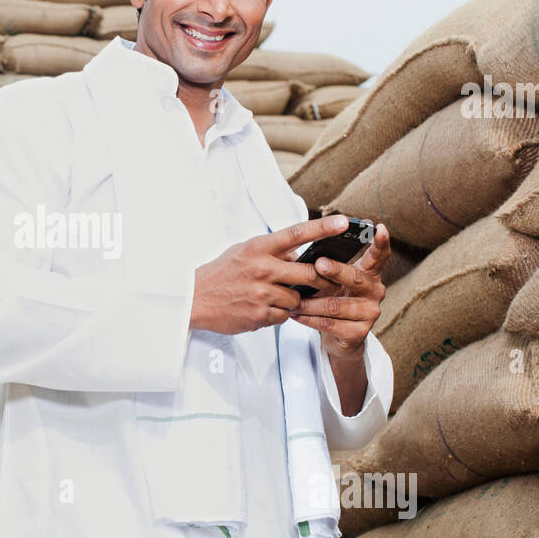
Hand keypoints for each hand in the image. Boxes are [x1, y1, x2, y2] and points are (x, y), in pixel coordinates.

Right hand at [189, 214, 353, 334]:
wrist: (194, 299)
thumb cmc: (220, 274)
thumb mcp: (244, 252)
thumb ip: (272, 252)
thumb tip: (298, 255)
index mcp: (259, 247)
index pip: (297, 233)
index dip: (323, 226)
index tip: (344, 222)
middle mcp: (262, 268)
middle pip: (309, 273)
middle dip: (320, 279)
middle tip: (324, 281)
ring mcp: (262, 293)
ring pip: (298, 298)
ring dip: (292, 300)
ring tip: (272, 297)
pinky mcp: (260, 314)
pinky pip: (284, 316)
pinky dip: (279, 314)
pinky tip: (262, 308)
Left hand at [286, 221, 390, 360]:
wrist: (339, 337)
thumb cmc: (333, 300)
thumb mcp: (333, 282)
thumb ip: (327, 268)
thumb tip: (305, 256)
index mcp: (370, 274)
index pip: (379, 256)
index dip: (381, 242)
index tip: (379, 228)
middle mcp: (375, 291)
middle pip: (355, 278)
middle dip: (335, 271)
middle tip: (318, 264)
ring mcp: (370, 313)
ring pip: (336, 305)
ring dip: (311, 302)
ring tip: (293, 299)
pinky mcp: (359, 332)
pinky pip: (329, 324)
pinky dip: (309, 318)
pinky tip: (295, 314)